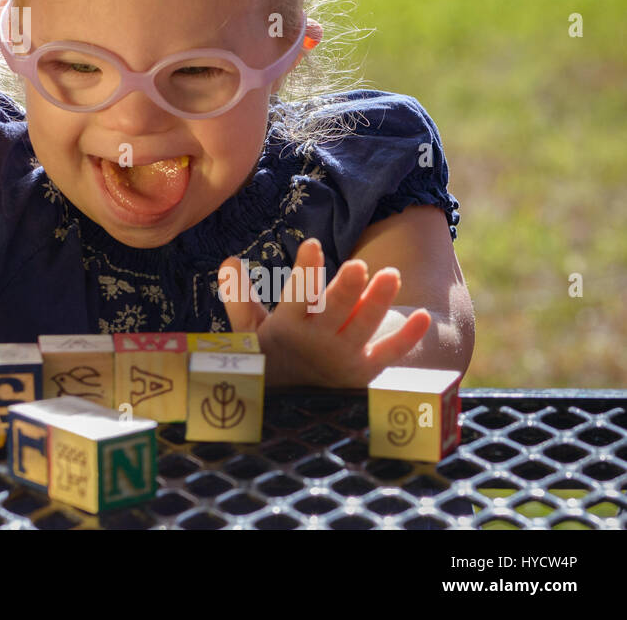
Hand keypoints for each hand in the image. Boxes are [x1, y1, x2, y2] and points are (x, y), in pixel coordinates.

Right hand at [217, 238, 431, 386]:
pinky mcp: (365, 371)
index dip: (305, 272)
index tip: (314, 246)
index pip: (297, 296)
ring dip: (378, 302)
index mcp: (287, 328)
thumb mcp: (251, 333)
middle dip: (346, 290)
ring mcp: (343, 358)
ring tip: (391, 275)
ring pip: (363, 327)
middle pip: (334, 312)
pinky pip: (389, 354)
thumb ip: (241, 299)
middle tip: (359, 266)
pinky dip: (407, 338)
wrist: (290, 407)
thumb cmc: (271, 357)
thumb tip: (229, 260)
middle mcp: (316, 343)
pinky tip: (424, 317)